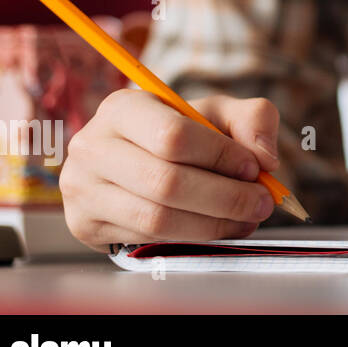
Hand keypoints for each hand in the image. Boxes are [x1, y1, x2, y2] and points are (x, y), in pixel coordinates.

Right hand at [60, 90, 282, 251]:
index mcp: (123, 108)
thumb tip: (265, 159)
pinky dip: (192, 237)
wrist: (137, 160)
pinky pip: (146, 239)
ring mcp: (82, 189)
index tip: (255, 168)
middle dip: (226, 197)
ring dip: (214, 223)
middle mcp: (92, 147)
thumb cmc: (183, 132)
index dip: (221, 156)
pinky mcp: (85, 224)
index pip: (173, 137)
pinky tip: (218, 227)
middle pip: (166, 183)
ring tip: (248, 217)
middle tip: (262, 202)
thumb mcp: (219, 112)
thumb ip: (253, 120)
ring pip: (157, 218)